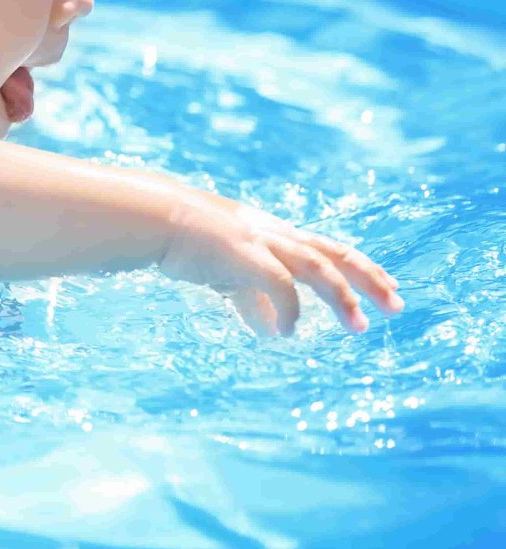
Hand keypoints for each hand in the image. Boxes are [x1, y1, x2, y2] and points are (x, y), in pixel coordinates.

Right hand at [157, 191, 403, 336]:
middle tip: (397, 305)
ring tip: (360, 327)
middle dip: (369, 278)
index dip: (359, 267)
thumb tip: (275, 329)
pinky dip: (290, 309)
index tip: (386, 285)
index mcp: (271, 231)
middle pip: (334, 253)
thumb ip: (252, 298)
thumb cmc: (180, 239)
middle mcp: (273, 232)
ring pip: (317, 267)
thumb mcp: (224, 270)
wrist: (150, 216)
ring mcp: (260, 240)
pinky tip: (288, 332)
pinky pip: (280, 285)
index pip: (326, 247)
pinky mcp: (243, 254)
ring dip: (342, 296)